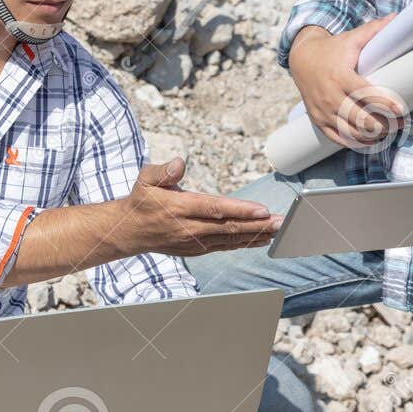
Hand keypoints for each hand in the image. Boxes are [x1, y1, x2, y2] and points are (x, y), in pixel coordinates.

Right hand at [119, 157, 281, 257]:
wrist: (131, 231)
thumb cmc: (142, 200)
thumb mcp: (145, 179)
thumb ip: (163, 171)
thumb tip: (179, 163)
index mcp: (179, 207)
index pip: (214, 208)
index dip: (239, 210)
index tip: (261, 209)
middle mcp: (190, 227)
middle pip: (229, 226)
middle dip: (258, 224)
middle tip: (281, 222)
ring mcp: (195, 241)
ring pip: (231, 238)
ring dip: (256, 235)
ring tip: (279, 230)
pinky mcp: (199, 249)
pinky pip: (226, 246)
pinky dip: (245, 243)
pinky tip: (261, 239)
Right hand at [288, 17, 407, 149]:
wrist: (302, 59)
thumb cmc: (333, 49)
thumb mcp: (351, 38)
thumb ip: (374, 30)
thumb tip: (397, 17)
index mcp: (339, 76)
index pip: (363, 93)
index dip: (383, 103)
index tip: (400, 110)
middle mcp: (329, 95)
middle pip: (359, 118)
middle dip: (384, 125)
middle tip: (402, 123)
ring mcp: (322, 110)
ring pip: (350, 132)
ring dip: (372, 136)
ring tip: (390, 131)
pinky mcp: (318, 120)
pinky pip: (338, 138)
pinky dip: (356, 142)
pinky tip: (371, 139)